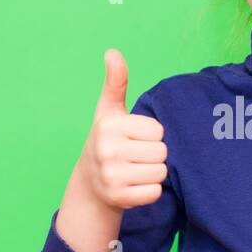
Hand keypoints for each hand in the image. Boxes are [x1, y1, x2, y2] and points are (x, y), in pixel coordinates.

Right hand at [74, 49, 167, 209]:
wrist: (90, 183)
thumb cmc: (107, 140)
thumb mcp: (109, 111)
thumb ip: (116, 83)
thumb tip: (112, 52)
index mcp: (110, 126)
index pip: (158, 131)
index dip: (152, 135)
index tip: (136, 139)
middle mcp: (108, 150)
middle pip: (161, 152)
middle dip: (154, 155)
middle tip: (136, 157)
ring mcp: (112, 176)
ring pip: (160, 173)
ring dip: (154, 174)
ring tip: (136, 170)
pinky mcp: (119, 198)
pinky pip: (155, 193)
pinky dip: (150, 192)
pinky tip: (135, 186)